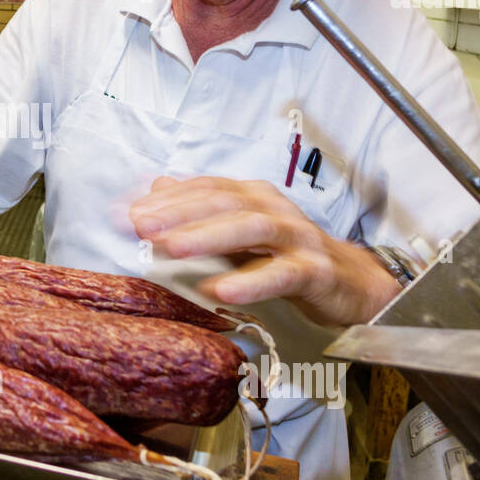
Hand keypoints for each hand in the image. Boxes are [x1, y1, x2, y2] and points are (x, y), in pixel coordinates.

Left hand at [129, 176, 400, 326]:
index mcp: (253, 196)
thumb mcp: (239, 232)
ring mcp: (298, 238)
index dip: (168, 198)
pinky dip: (250, 282)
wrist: (350, 282)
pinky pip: (281, 274)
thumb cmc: (285, 255)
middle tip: (141, 226)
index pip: (206, 189)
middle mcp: (274, 209)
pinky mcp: (316, 271)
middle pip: (224, 202)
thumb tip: (154, 188)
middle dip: (180, 212)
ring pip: (253, 229)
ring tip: (172, 249)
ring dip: (209, 237)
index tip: (128, 212)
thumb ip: (199, 211)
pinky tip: (218, 291)